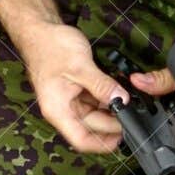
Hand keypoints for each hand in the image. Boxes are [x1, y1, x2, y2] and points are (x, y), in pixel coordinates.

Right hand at [19, 23, 127, 153]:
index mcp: (57, 109)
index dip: (102, 145)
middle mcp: (63, 109)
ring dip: (112, 110)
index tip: (122, 139)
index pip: (81, 139)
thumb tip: (121, 99)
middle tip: (134, 114)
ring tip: (129, 102)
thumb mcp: (79, 66)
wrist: (40, 29)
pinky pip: (95, 101)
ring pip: (96, 114)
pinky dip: (108, 99)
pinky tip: (120, 93)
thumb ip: (101, 85)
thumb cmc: (49, 47)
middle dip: (113, 123)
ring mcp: (70, 100)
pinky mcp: (76, 91)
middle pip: (92, 127)